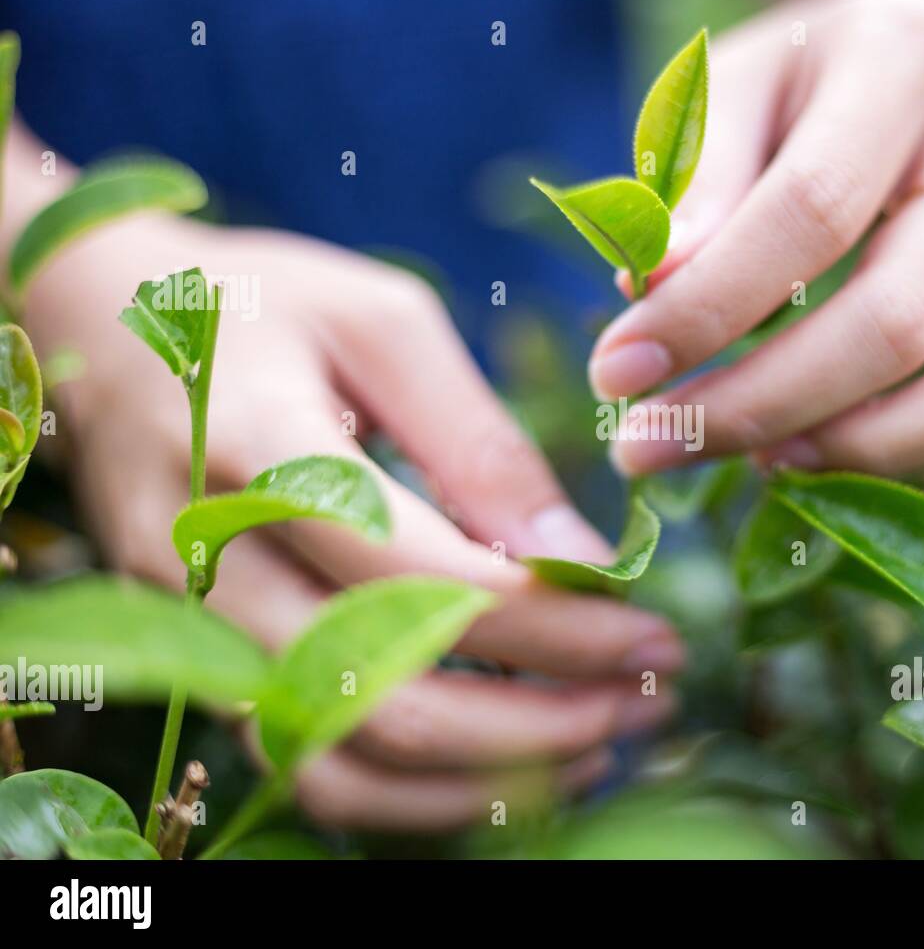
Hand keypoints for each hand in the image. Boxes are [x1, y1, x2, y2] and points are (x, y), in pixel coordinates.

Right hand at [24, 215, 681, 830]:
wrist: (104, 324)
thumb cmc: (261, 305)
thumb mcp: (382, 324)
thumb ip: (476, 443)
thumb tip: (573, 559)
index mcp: (257, 445)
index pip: (422, 576)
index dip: (552, 622)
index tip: (648, 630)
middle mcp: (208, 558)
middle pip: (385, 692)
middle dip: (539, 716)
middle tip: (644, 698)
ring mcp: (193, 623)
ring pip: (342, 760)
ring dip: (483, 776)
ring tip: (594, 743)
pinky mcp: (203, 654)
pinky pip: (307, 763)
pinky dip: (415, 790)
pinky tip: (505, 761)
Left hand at [590, 0, 923, 483]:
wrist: (919, 80)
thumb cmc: (798, 99)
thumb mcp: (721, 101)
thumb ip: (687, 189)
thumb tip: (650, 298)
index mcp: (906, 56)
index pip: (808, 212)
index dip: (703, 314)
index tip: (614, 377)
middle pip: (902, 314)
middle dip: (760, 405)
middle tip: (654, 448)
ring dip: (876, 452)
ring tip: (768, 460)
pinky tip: (877, 456)